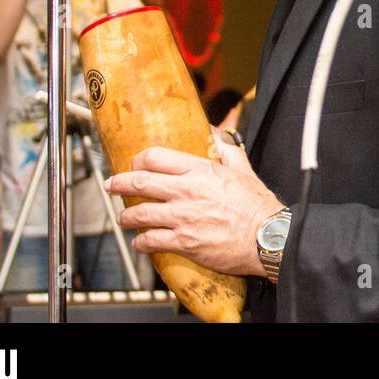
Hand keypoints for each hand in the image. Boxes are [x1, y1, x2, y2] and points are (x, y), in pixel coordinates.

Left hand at [104, 143, 281, 277]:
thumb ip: (227, 152)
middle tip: (111, 186)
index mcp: (201, 171)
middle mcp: (187, 191)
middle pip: (140, 182)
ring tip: (124, 218)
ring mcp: (183, 218)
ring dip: (126, 216)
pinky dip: (140, 242)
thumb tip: (215, 135)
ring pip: (139, 214)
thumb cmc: (258, 207)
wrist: (267, 238)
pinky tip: (140, 242)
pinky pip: (150, 241)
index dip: (138, 160)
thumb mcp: (244, 171)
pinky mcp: (183, 242)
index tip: (133, 165)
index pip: (156, 158)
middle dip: (119, 184)